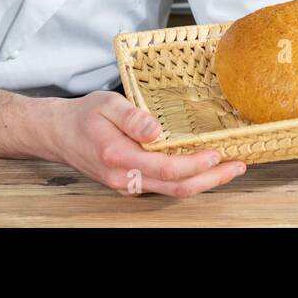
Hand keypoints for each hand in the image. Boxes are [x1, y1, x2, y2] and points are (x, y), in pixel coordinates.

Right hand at [52, 91, 245, 196]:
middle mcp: (125, 178)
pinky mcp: (132, 183)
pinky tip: (205, 168)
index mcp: (120, 158)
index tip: (217, 153)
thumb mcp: (107, 105)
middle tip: (238, 166)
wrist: (59, 134)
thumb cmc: (84, 116)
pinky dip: (189, 179)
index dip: (195, 164)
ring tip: (230, 167)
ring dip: (203, 181)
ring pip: (172, 191)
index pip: (166, 169)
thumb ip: (132, 117)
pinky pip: (165, 187)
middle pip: (176, 188)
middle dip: (211, 179)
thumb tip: (156, 130)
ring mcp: (128, 184)